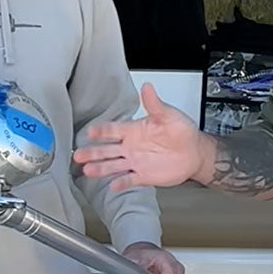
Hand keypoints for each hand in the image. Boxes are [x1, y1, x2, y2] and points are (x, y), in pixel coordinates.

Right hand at [74, 83, 210, 191]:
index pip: (113, 130)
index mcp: (134, 130)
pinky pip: (129, 180)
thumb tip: (147, 87)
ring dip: (100, 168)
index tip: (90, 131)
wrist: (194, 152)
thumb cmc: (182, 132)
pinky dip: (120, 183)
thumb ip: (155, 104)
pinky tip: (112, 186)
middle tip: (78, 155)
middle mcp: (130, 147)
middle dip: (92, 152)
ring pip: (113, 165)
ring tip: (87, 170)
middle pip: (107, 150)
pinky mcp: (143, 176)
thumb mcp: (169, 115)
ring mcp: (135, 162)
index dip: (101, 131)